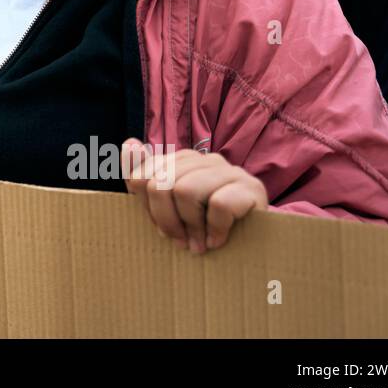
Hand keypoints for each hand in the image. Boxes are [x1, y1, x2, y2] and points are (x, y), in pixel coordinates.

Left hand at [122, 139, 266, 252]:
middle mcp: (205, 159)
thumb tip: (129, 143)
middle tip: (180, 242)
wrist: (258, 242)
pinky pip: (219, 204)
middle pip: (160, 184)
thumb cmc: (207, 225)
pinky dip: (215, 229)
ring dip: (191, 226)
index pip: (142, 176)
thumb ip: (144, 176)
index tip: (161, 228)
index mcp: (182, 160)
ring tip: (199, 244)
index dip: (147, 208)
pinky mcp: (252, 188)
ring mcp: (230, 171)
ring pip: (186, 191)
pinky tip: (218, 240)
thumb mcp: (170, 207)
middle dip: (165, 220)